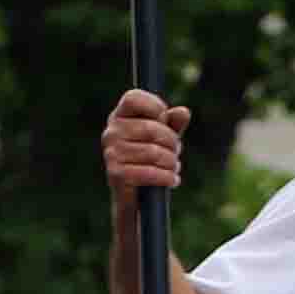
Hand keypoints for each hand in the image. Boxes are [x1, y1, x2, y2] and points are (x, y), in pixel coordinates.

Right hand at [101, 88, 187, 202]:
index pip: (133, 98)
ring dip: (171, 162)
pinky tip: (172, 179)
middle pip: (150, 127)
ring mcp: (111, 152)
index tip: (165, 120)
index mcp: (119, 116)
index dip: (155, 106)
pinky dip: (166, 177)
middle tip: (175, 151)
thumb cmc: (150, 158)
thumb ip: (173, 123)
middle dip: (171, 141)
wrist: (136, 195)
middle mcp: (111, 132)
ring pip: (153, 152)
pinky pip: (149, 172)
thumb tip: (183, 112)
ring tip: (173, 166)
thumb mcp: (164, 137)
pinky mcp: (115, 173)